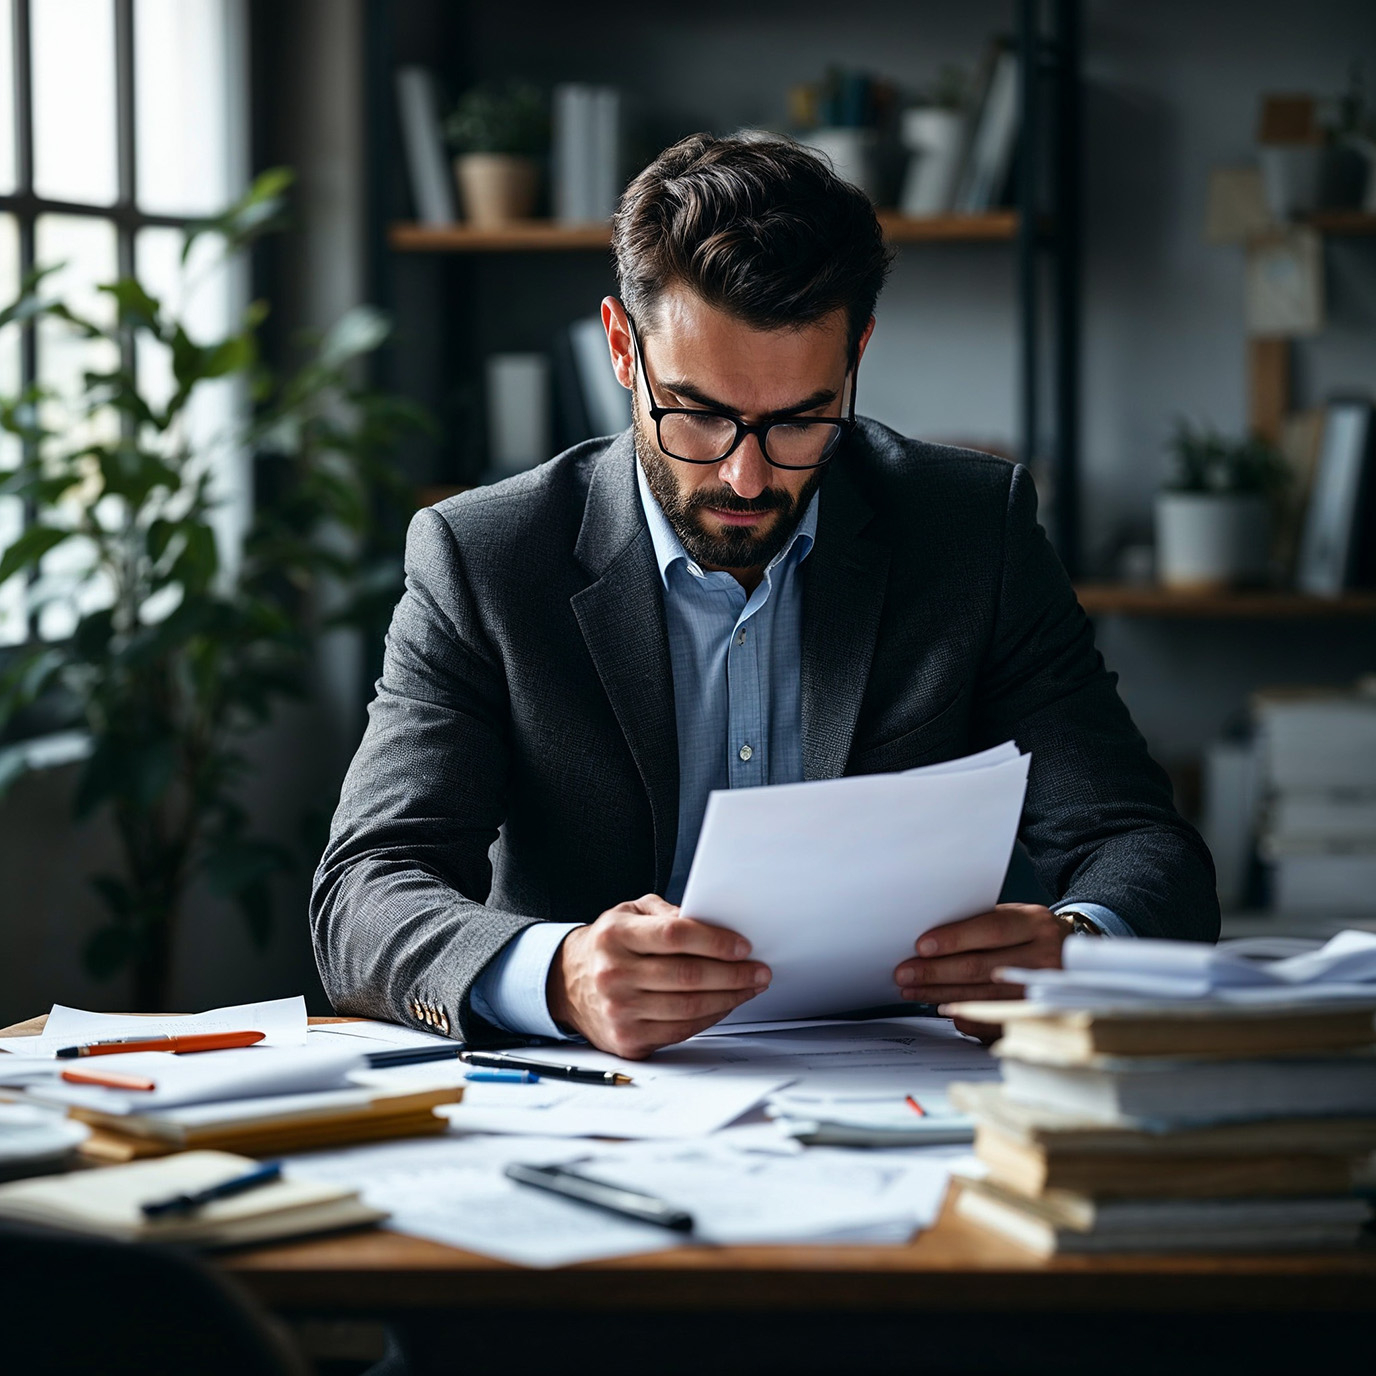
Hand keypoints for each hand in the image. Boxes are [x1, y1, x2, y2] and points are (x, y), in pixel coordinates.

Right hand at [546, 894, 771, 1058]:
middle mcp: (614, 974)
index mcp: (615, 936)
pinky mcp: (628, 1038)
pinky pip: (681, 1030)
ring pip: (689, 1007)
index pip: (675, 936)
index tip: (743, 946)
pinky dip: (710, 1017)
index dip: (715, 942)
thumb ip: (667, 914)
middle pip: (688, 976)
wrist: (568, 983)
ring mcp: (619, 1010)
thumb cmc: (608, 945)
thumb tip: (711, 923)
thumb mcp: (630, 913)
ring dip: (729, 998)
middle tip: (759, 970)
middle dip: (733, 974)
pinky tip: (725, 1004)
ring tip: (749, 987)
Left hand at [893, 903, 1069, 1041]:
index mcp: (1035, 923)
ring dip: (943, 995)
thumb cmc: (1031, 934)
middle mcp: (1045, 956)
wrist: (1073, 955)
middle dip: (937, 972)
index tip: (922, 946)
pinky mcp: (1040, 1014)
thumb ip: (981, 925)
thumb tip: (930, 942)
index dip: (955, 938)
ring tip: (914, 991)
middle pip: (982, 966)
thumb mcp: (1016, 917)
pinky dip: (969, 1016)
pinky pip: (998, 1020)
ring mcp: (1045, 989)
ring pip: (984, 995)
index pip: (991, 929)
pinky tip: (945, 1010)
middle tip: (905, 973)